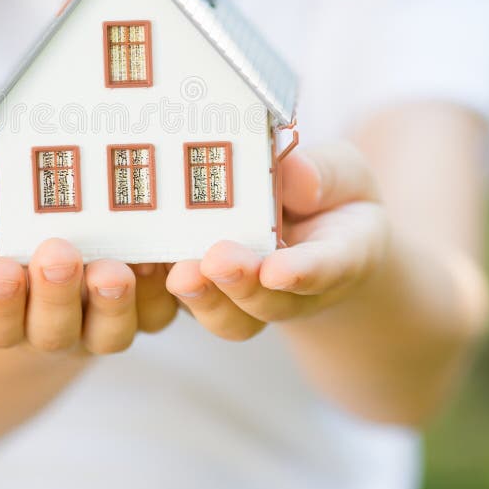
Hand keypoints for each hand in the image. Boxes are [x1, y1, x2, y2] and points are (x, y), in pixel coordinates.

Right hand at [0, 179, 177, 354]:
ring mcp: (103, 323)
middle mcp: (55, 329)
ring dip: (113, 300)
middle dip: (56, 295)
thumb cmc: (1, 248)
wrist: (52, 259)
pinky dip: (162, 287)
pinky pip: (159, 308)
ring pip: (110, 330)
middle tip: (58, 256)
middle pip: (55, 331)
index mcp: (4, 317)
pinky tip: (160, 258)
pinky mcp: (148, 308)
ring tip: (112, 270)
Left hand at [165, 142, 389, 339]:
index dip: (304, 272)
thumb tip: (294, 174)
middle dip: (240, 284)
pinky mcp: (210, 289)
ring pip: (228, 315)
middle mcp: (293, 288)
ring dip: (203, 297)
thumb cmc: (331, 196)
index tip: (279, 270)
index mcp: (338, 254)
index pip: (328, 266)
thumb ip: (325, 174)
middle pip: (268, 303)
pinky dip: (167, 291)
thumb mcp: (342, 173)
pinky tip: (145, 265)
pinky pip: (192, 300)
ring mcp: (250, 295)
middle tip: (217, 261)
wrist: (317, 233)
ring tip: (180, 274)